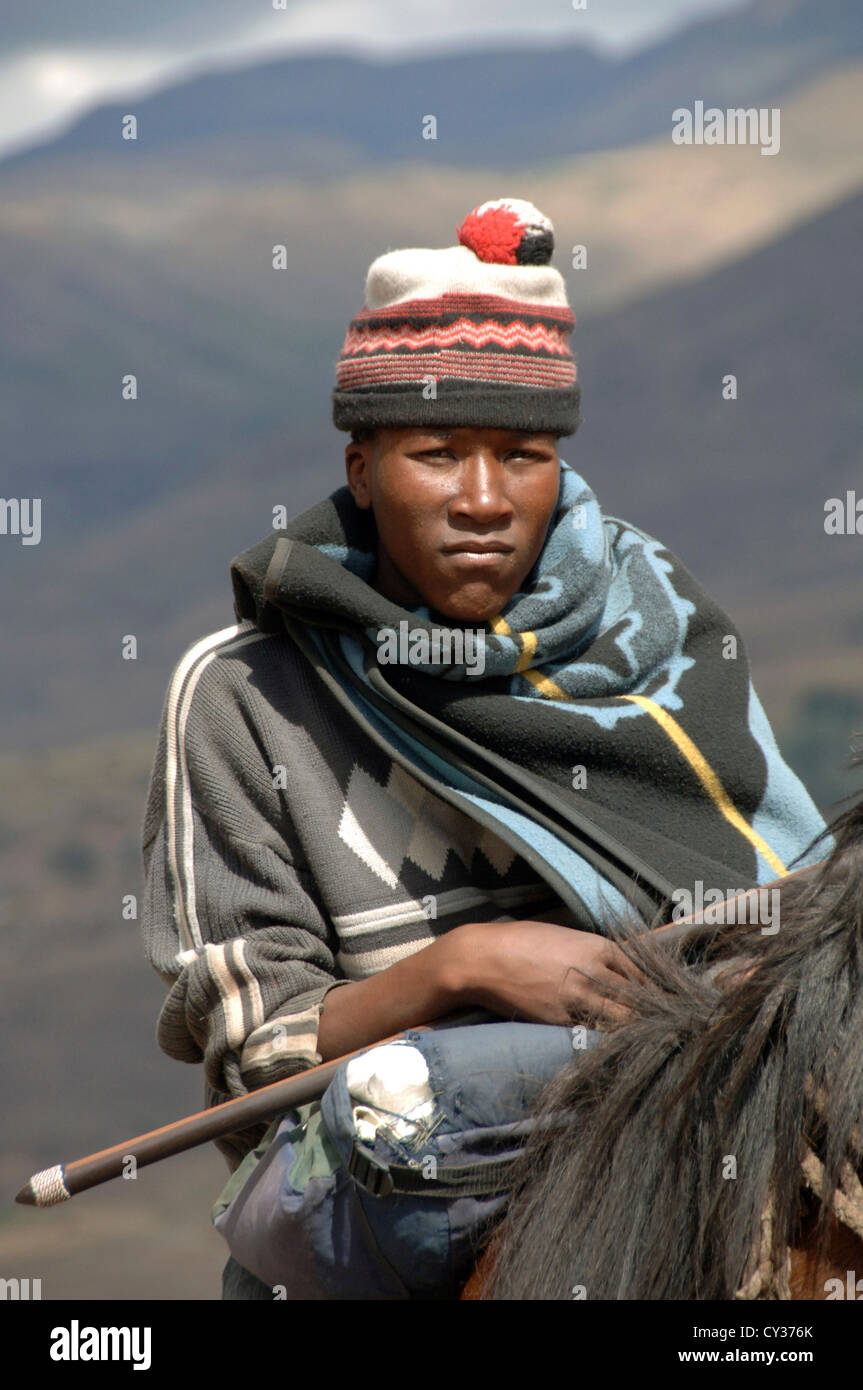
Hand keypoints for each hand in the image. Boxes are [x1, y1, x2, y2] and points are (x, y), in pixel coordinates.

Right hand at [453, 920, 645, 1026]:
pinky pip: (594, 1032)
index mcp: (597, 947)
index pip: (642, 970)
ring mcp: (578, 999)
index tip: (661, 996)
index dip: (654, 986)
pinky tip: (612, 1042)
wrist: (483, 960)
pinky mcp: (561, 1020)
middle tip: (660, 1021)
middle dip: (651, 1010)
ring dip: (632, 1027)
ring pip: (622, 1020)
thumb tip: (615, 969)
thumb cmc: (521, 941)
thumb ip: (592, 953)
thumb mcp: (564, 936)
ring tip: (643, 1036)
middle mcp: (594, 973)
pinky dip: (604, 1036)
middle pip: (639, 997)